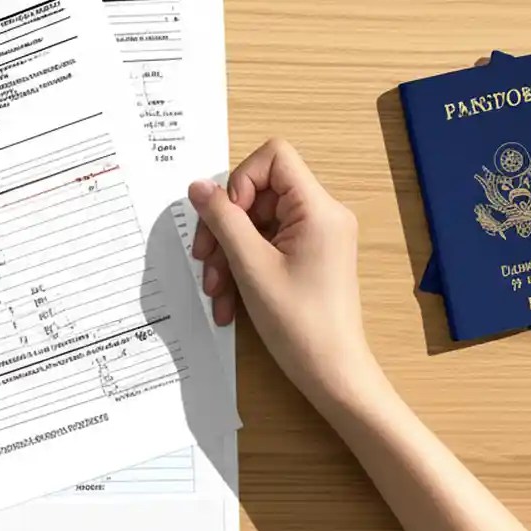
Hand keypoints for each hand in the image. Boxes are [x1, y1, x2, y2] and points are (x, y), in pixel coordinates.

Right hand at [189, 139, 380, 402]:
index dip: (241, 180)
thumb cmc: (300, 324)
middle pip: (258, 193)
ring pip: (256, 223)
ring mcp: (316, 237)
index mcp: (318, 209)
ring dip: (228, 254)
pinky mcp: (308, 257)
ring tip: (216, 290)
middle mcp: (322, 215)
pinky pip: (266, 246)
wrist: (332, 373)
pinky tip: (228, 302)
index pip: (274, 157)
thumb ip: (222, 220)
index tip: (229, 219)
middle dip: (225, 227)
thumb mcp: (251, 267)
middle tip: (205, 260)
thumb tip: (198, 186)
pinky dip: (242, 268)